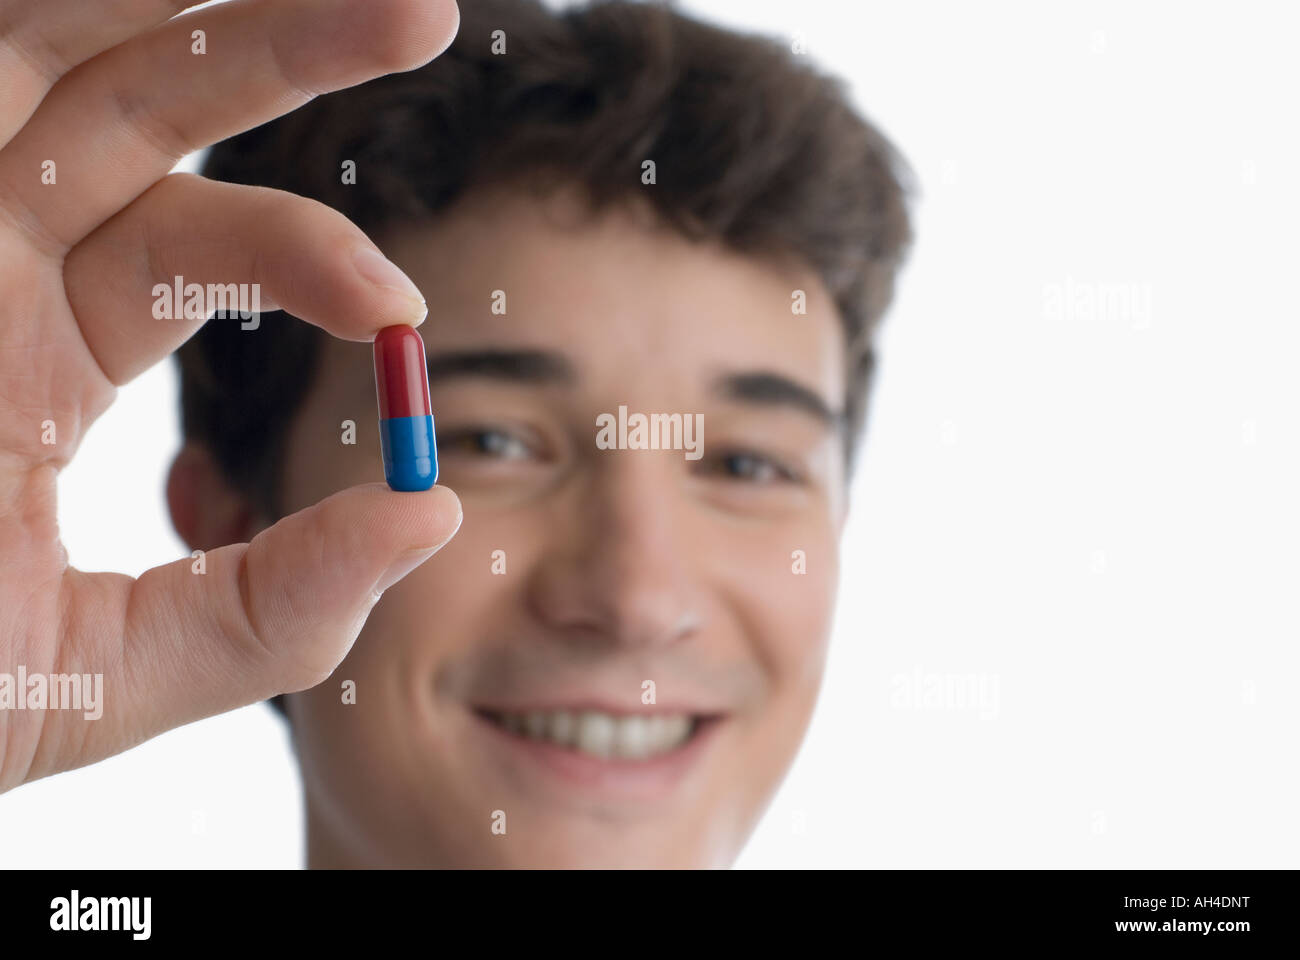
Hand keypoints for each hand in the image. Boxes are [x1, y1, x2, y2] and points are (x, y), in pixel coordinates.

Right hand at [0, 0, 461, 791]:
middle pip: (149, 105)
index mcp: (44, 352)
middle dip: (283, 46)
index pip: (210, 250)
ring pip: (49, 38)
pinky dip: (35, 9)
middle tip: (423, 12)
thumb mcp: (91, 675)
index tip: (398, 305)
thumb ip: (267, 611)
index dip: (314, 254)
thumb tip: (431, 522)